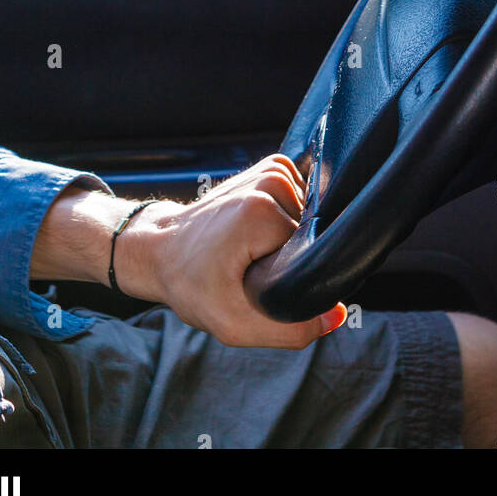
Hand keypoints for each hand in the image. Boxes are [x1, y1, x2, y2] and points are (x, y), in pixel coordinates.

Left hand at [32, 156, 346, 349]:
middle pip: (312, 233)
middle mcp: (272, 181)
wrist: (161, 249)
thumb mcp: (234, 323)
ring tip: (254, 251)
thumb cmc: (191, 284)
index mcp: (263, 211)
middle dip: (292, 258)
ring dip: (289, 239)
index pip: (313, 251)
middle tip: (255, 270)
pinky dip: (288, 220)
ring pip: (310, 217)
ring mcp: (272, 169)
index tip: (263, 283)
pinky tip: (262, 233)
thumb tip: (335, 313)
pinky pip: (301, 200)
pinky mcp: (273, 167)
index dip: (295, 276)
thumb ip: (289, 328)